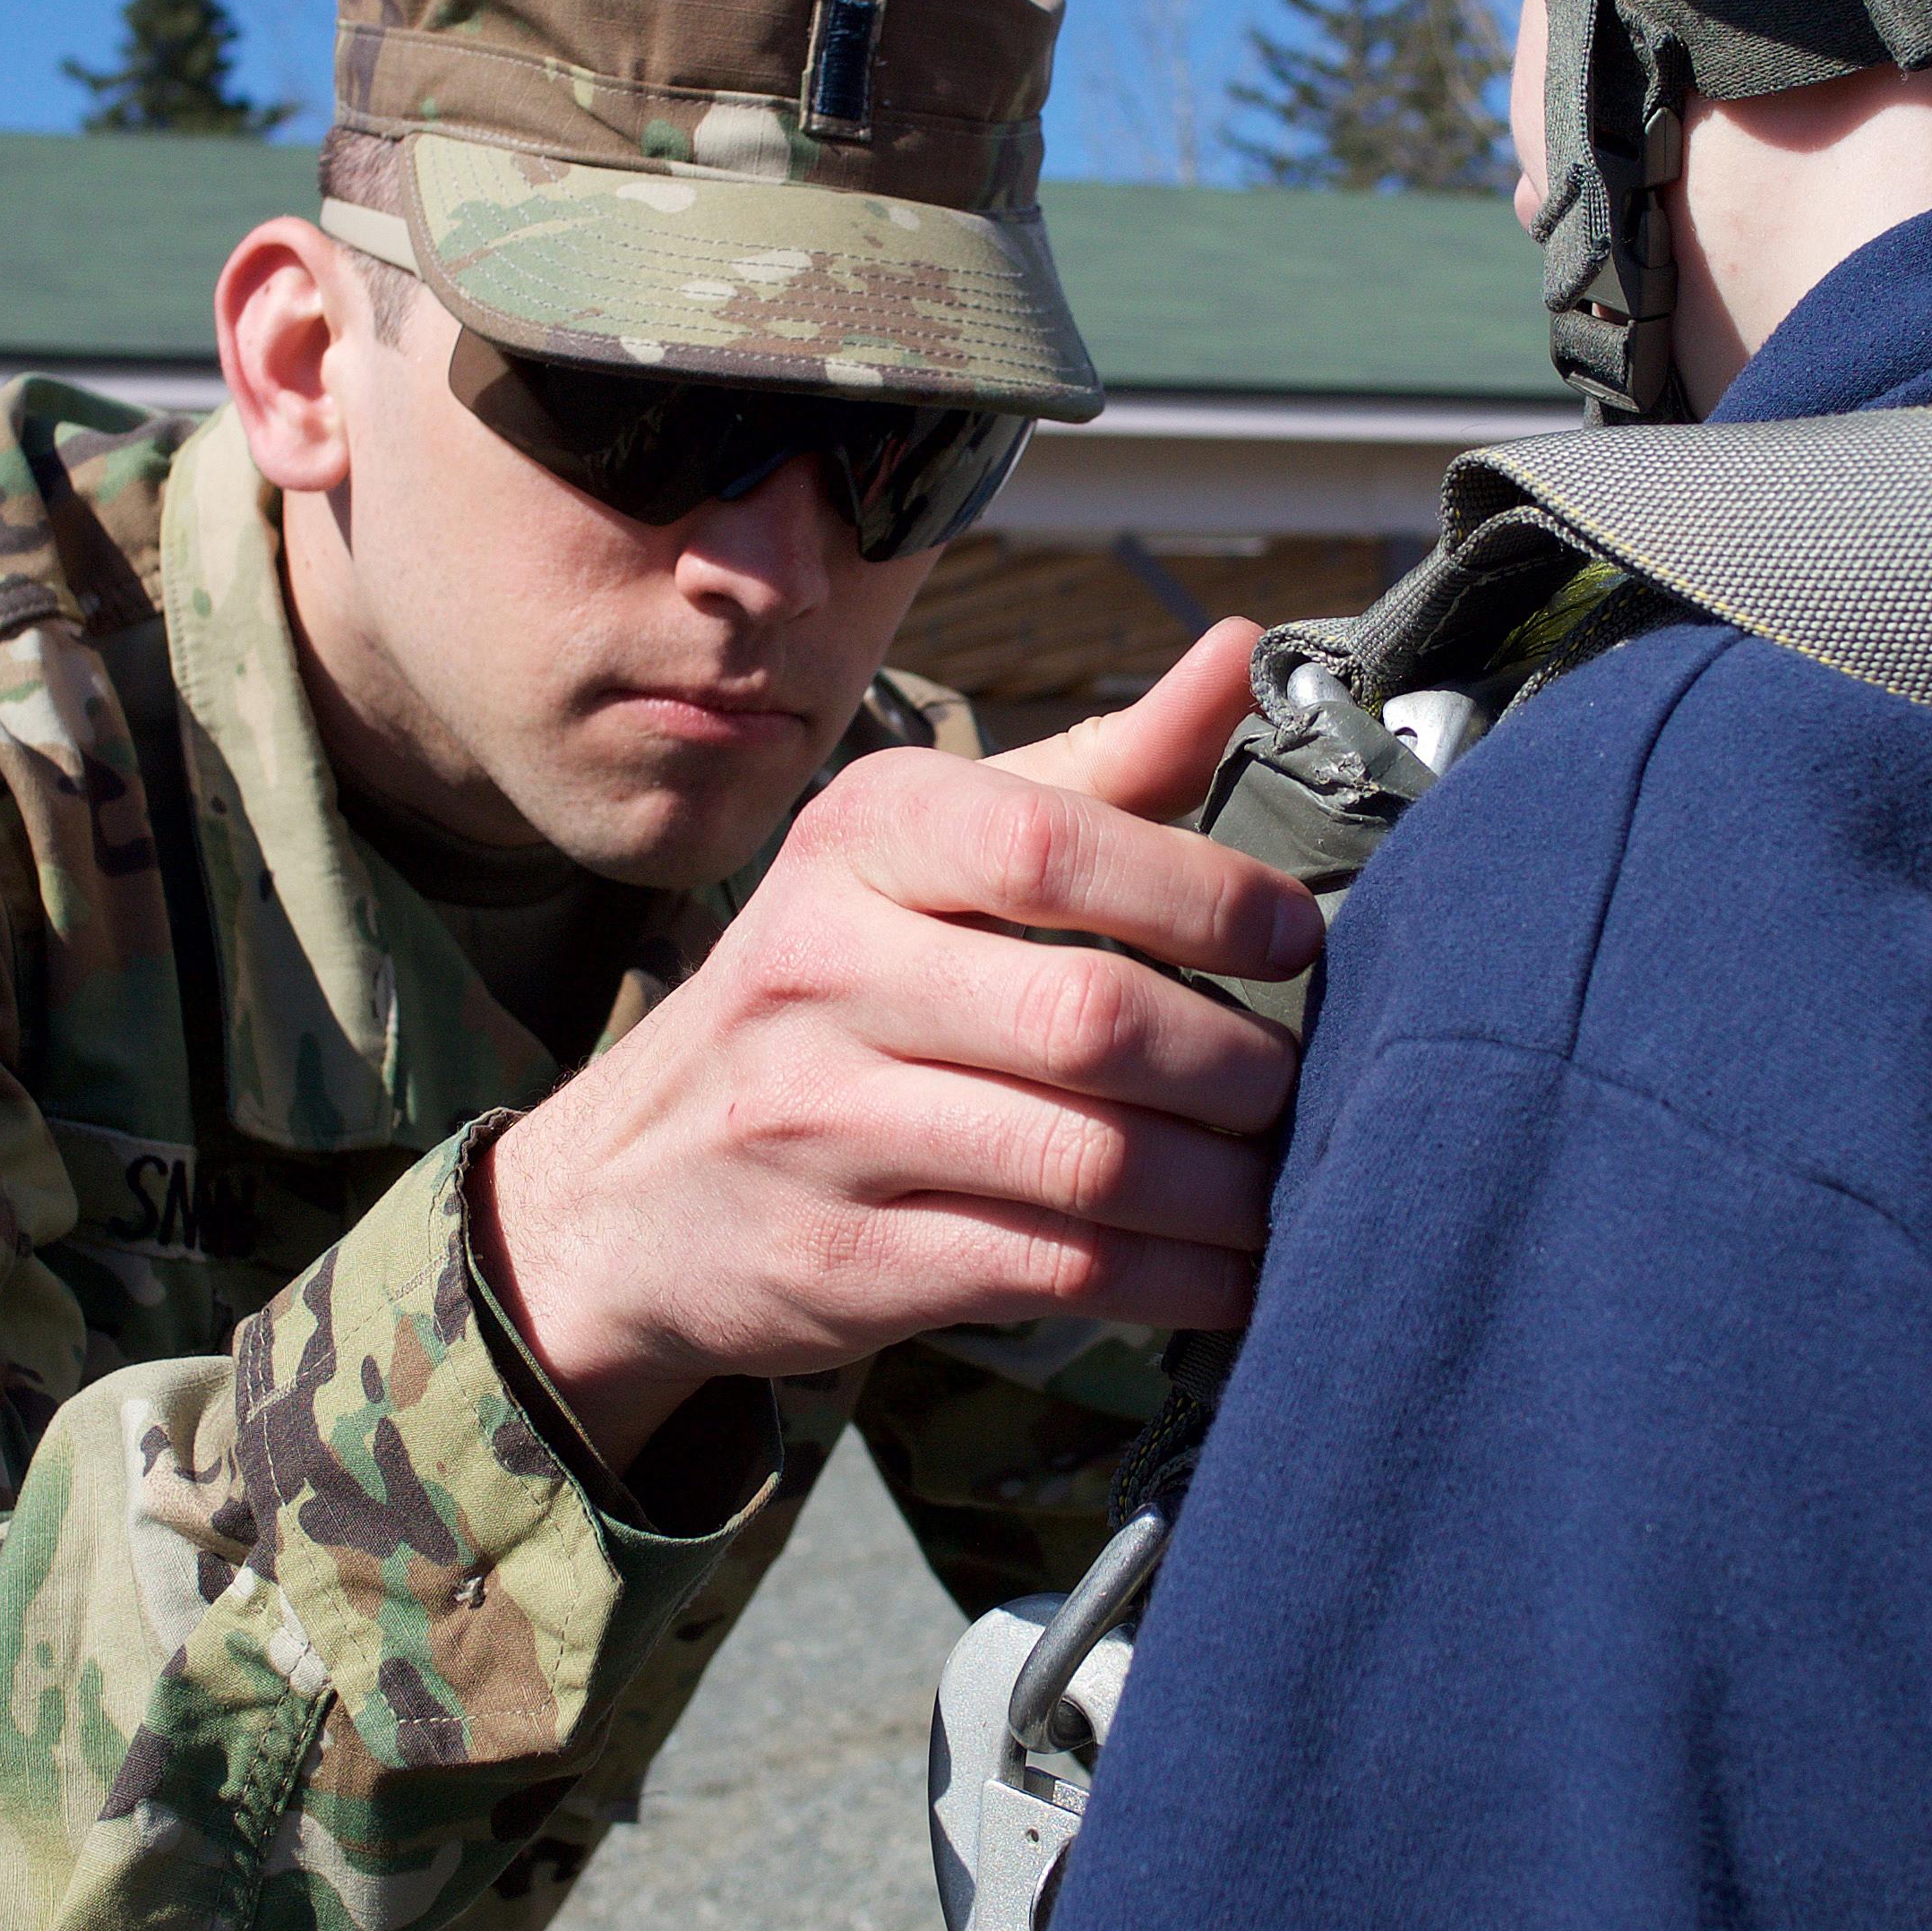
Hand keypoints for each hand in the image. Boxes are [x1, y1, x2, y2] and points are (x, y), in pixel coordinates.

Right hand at [478, 623, 1315, 1462]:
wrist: (630, 1189)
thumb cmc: (830, 992)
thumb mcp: (925, 853)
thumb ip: (1099, 770)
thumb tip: (1245, 651)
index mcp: (857, 841)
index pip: (1044, 843)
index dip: (1199, 892)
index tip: (1295, 934)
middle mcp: (822, 973)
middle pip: (1085, 1017)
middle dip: (1235, 1064)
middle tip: (1301, 1082)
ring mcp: (821, 1128)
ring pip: (1085, 1162)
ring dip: (1226, 1188)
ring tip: (1288, 1180)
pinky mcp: (843, 1263)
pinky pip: (1054, 1272)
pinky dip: (1176, 1279)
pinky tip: (1232, 1269)